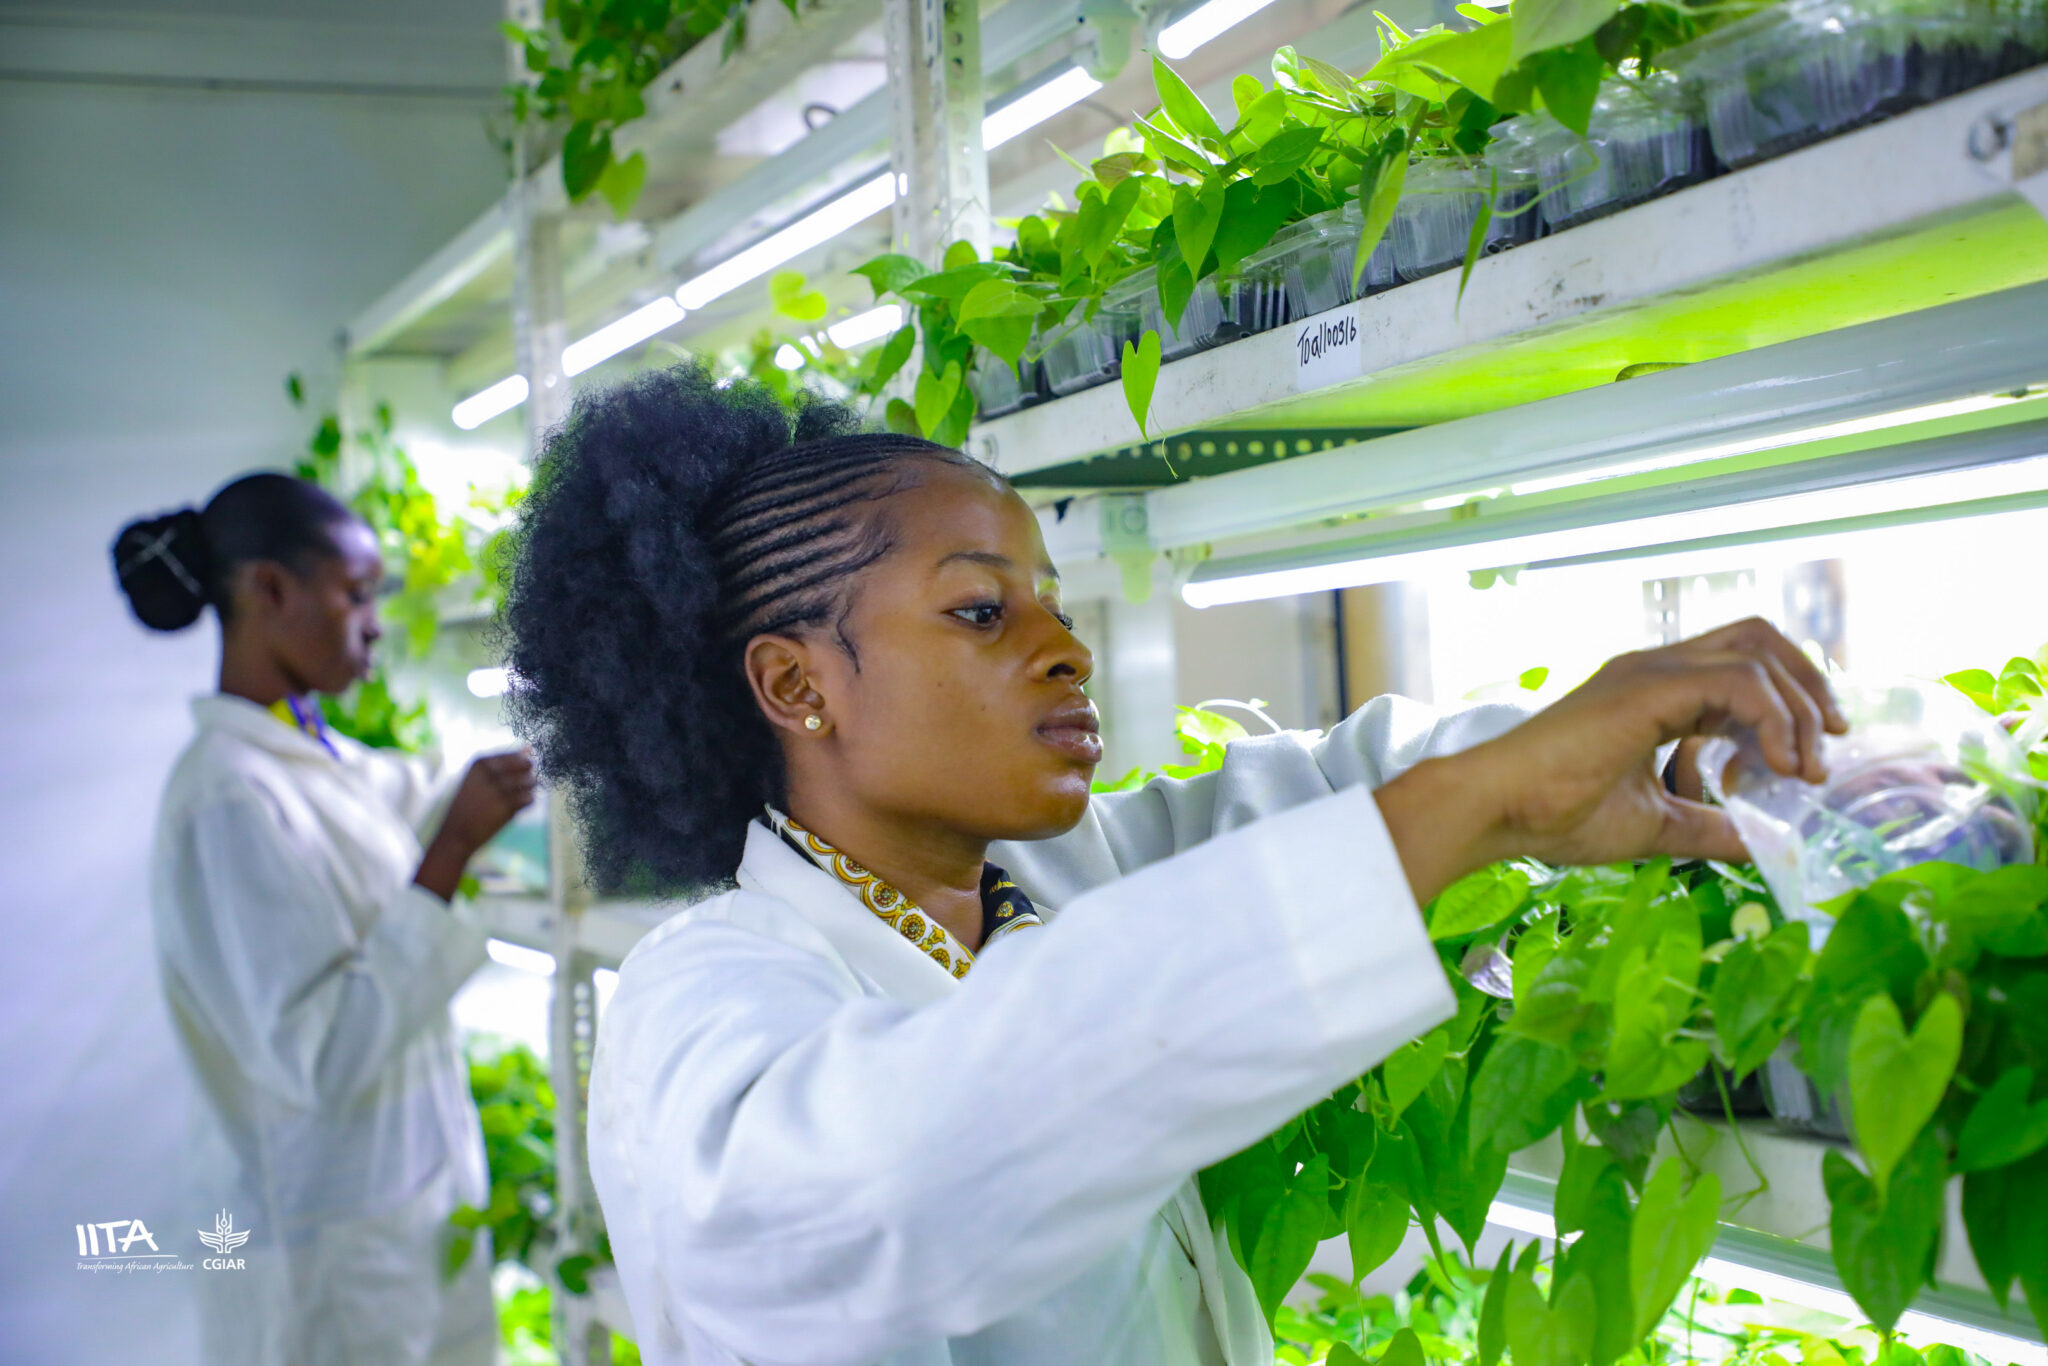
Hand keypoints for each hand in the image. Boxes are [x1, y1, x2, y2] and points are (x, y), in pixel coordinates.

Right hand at [414, 749, 535, 901]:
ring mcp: (499, 788)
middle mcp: (490, 772)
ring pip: (531, 781)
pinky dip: (526, 804)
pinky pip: (530, 799)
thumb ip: (505, 762)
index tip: (510, 778)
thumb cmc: (469, 804)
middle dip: (527, 775)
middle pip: (527, 765)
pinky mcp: (507, 806)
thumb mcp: (479, 779)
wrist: (456, 834)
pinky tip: (513, 809)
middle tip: (515, 789)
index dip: (520, 766)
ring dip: (528, 790)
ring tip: (512, 799)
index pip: (516, 754)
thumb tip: (530, 748)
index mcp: (481, 762)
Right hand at [1377, 619, 1844, 898]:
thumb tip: (1764, 847)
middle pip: (1760, 638)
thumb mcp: (1654, 825)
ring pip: (1758, 654)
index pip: (1742, 664)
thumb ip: (1709, 827)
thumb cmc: (1554, 815)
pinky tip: (1774, 765)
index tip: (1808, 757)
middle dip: (1809, 688)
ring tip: (1801, 769)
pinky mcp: (1650, 686)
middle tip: (1826, 748)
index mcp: (1654, 691)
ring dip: (1797, 709)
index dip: (1790, 701)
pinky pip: (1740, 683)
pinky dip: (1773, 719)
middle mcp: (1657, 667)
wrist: (1499, 809)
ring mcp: (1652, 670)